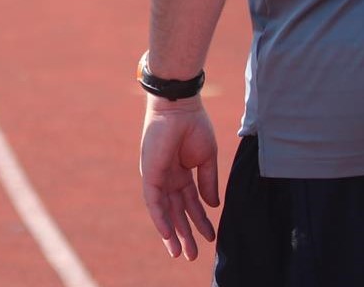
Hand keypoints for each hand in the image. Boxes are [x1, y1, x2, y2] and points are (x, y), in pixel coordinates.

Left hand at [138, 95, 219, 259]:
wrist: (180, 107)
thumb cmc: (194, 126)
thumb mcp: (206, 159)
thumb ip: (208, 183)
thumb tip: (213, 206)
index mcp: (182, 172)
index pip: (191, 203)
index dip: (201, 220)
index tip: (211, 237)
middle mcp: (169, 178)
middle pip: (177, 212)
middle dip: (186, 233)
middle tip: (192, 255)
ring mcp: (159, 177)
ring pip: (165, 212)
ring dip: (173, 233)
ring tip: (181, 253)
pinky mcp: (150, 174)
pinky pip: (154, 202)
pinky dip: (160, 219)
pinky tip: (168, 235)